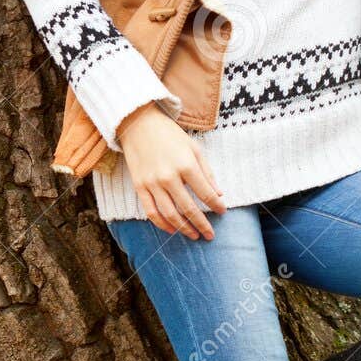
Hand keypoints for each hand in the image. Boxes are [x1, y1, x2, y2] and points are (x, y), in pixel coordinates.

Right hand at [116, 102, 224, 238]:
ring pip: (170, 214)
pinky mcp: (139, 187)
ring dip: (184, 229)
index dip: (216, 206)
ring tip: (194, 235)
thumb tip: (219, 193)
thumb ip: (207, 172)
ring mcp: (152, 183)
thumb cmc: (170, 135)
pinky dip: (162, 224)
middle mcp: (169, 177)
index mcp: (186, 165)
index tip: (222, 212)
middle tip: (210, 235)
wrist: (139, 124)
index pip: (205, 193)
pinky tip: (172, 230)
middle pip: (188, 208)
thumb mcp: (194, 148)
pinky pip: (151, 212)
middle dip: (202, 224)